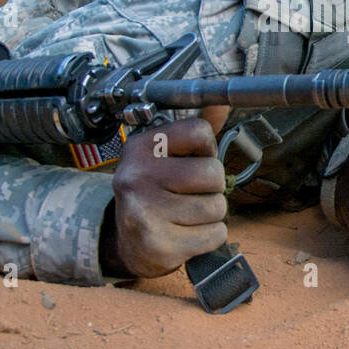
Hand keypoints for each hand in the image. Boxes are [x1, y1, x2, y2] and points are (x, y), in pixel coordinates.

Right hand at [108, 115, 228, 277]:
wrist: (127, 242)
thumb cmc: (154, 194)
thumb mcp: (166, 157)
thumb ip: (194, 133)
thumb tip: (222, 103)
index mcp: (140, 148)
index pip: (200, 132)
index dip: (207, 150)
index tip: (193, 162)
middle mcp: (137, 177)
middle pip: (214, 172)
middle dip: (213, 187)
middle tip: (191, 194)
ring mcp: (146, 212)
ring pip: (218, 206)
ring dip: (211, 214)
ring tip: (186, 215)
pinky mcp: (161, 245)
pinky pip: (216, 234)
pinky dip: (209, 236)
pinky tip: (186, 234)